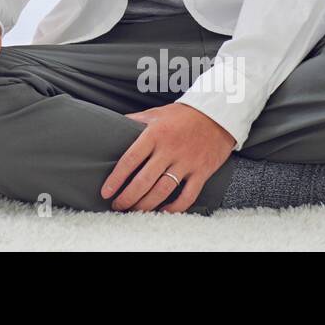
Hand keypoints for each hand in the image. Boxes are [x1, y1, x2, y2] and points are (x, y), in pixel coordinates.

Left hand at [101, 103, 235, 213]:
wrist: (218, 114)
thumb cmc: (184, 114)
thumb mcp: (156, 113)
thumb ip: (135, 121)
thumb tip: (113, 125)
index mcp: (155, 134)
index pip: (130, 160)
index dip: (116, 178)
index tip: (106, 191)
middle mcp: (170, 150)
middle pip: (144, 180)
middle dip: (128, 197)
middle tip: (117, 205)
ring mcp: (187, 162)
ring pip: (162, 190)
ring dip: (146, 204)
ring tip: (134, 211)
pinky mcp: (202, 172)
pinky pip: (188, 195)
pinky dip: (175, 207)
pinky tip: (163, 211)